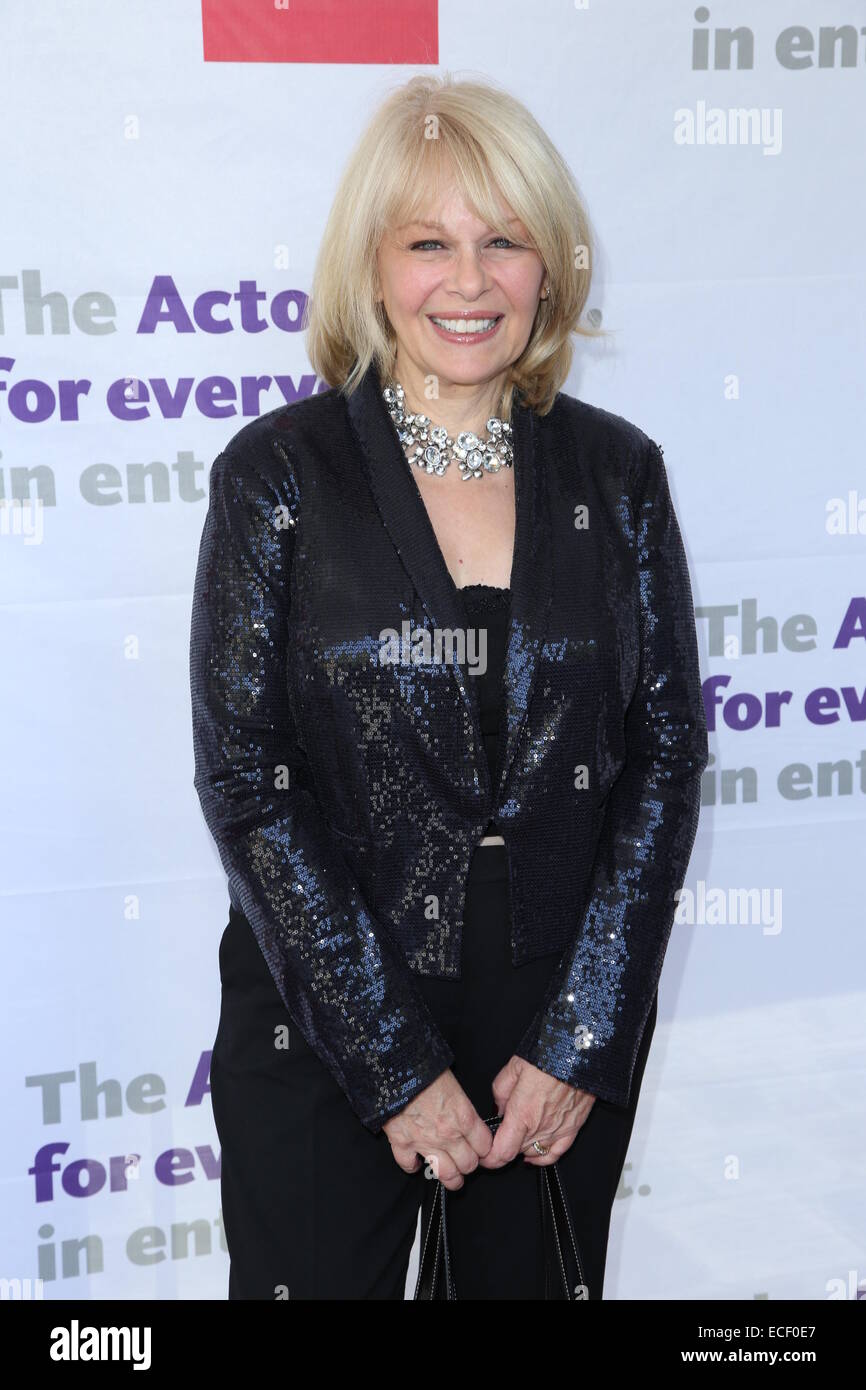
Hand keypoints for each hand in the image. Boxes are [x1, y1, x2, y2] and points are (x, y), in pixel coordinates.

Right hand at [383, 1069, 492, 1189]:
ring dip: (450, 1176)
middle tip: (467, 1159)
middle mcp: (448, 1135)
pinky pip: (410, 1166)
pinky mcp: (402, 1143)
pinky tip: (416, 1162)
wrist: (394, 1066)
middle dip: (469, 1163)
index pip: (485, 1146)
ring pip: (446, 1174)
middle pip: (468, 1164)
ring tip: (451, 1175)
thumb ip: (461, 1103)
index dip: (485, 1147)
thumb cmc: (424, 1067)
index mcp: (464, 1116)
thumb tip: (463, 1111)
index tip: (481, 1146)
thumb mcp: (453, 1082)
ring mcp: (424, 1142)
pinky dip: (413, 1166)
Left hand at [480, 1055, 595, 1167]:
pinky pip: (556, 1153)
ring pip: (533, 1153)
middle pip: (516, 1152)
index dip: (490, 1158)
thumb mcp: (513, 1068)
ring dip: (522, 1148)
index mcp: (522, 1113)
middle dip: (505, 1146)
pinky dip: (543, 1157)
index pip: (502, 1152)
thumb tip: (499, 1109)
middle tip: (501, 1133)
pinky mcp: (573, 1128)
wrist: (578, 1053)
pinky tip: (534, 1155)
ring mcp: (557, 1130)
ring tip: (518, 1135)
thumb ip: (501, 1092)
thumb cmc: (548, 1056)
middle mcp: (540, 1126)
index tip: (484, 1154)